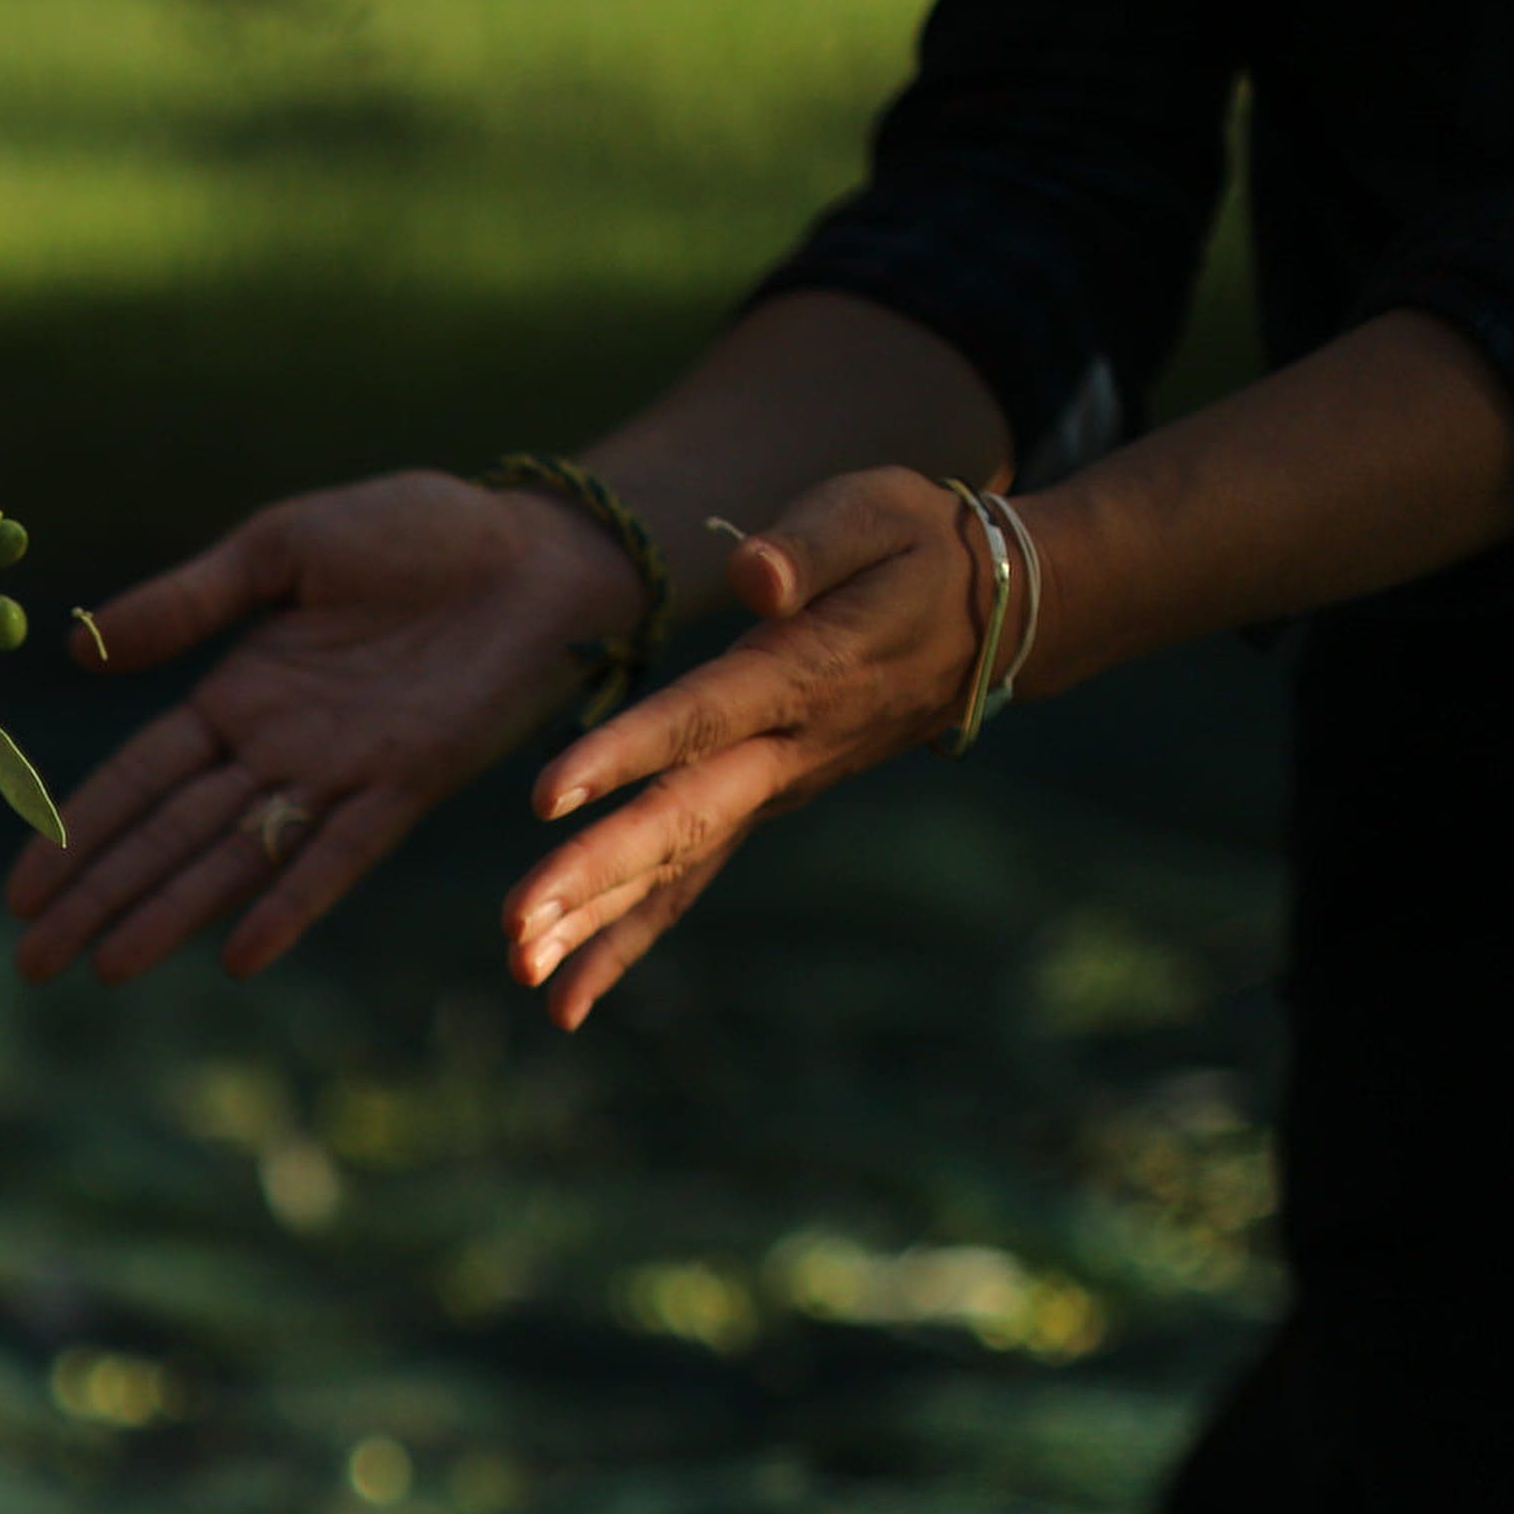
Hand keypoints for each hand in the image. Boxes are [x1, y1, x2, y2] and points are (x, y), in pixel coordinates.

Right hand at [5, 470, 646, 985]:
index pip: (139, 778)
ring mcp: (340, 775)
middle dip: (100, 899)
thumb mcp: (282, 547)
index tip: (22, 889)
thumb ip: (187, 602)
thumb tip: (78, 649)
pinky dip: (288, 904)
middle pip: (168, 837)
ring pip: (234, 859)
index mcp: (240, 694)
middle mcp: (279, 750)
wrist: (537, 548)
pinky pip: (337, 856)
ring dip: (170, 916)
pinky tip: (239, 954)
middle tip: (32, 964)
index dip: (77, 832)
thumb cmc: (418, 532)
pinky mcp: (409, 784)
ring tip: (107, 970)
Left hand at [503, 466, 986, 1028]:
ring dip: (598, 926)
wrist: (997, 617)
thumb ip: (811, 542)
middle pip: (680, 820)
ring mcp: (773, 789)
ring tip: (521, 975)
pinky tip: (568, 1000)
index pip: (701, 719)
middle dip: (593, 874)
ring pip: (678, 867)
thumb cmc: (921, 548)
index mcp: (800, 674)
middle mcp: (784, 750)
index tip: (547, 796)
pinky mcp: (760, 804)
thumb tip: (752, 573)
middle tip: (515, 927)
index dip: (624, 755)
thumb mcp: (877, 513)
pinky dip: (627, 941)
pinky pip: (689, 882)